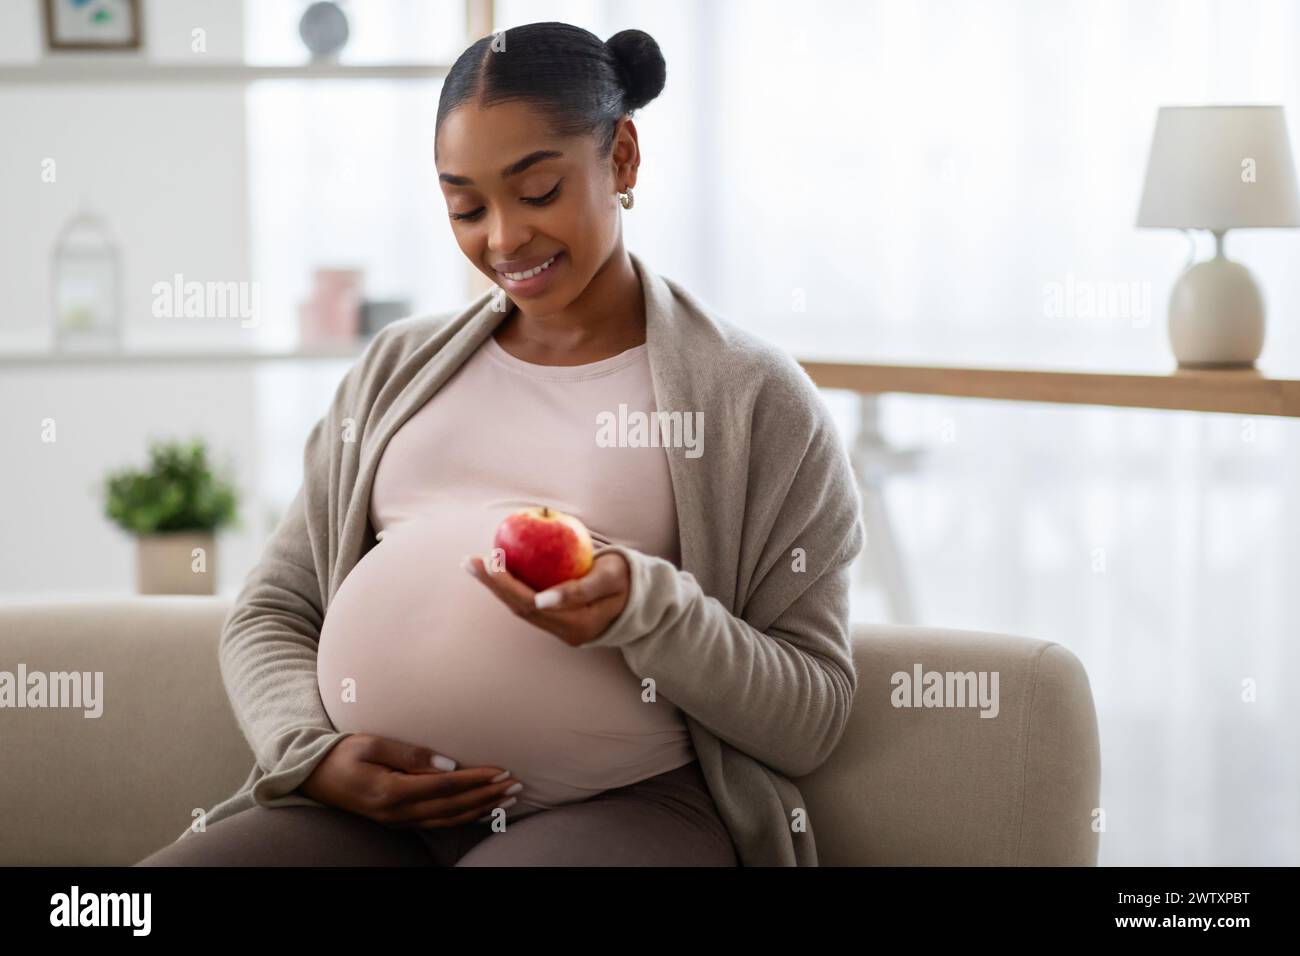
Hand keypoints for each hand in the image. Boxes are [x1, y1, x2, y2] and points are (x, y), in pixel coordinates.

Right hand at [298, 734, 521, 828]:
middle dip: (488, 796)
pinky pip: (439, 823)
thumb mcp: (372, 743)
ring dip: (482, 809)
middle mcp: (398, 812)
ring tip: (508, 798)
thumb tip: (450, 764)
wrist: (313, 776)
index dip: (476, 780)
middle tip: (517, 785)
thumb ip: (410, 754)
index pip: (445, 787)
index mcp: (391, 791)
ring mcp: (398, 820)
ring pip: (449, 819)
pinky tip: (482, 811)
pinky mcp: (399, 821)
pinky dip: (464, 818)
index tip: (502, 770)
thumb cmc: (341, 753)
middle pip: (453, 806)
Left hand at [462, 549, 630, 646]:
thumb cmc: (627, 579)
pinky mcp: (558, 622)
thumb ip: (580, 588)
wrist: (641, 597)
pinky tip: (495, 571)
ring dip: (497, 588)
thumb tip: (542, 598)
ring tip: (474, 565)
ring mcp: (561, 630)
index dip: (508, 586)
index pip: (533, 605)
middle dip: (493, 585)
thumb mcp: (610, 577)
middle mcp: (567, 632)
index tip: (490, 563)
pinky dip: (510, 588)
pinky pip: (529, 605)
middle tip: (470, 561)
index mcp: (580, 623)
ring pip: (521, 609)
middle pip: (521, 609)